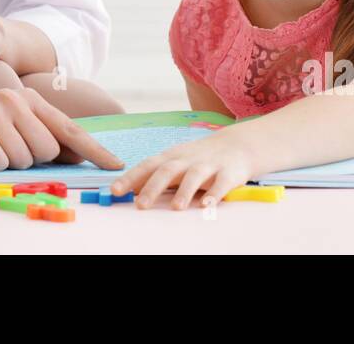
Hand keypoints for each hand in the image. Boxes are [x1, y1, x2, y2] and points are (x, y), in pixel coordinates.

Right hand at [0, 87, 125, 171]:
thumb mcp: (4, 130)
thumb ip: (36, 137)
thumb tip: (74, 155)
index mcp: (26, 99)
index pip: (67, 128)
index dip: (93, 149)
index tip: (117, 165)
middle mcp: (14, 99)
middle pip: (46, 151)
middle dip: (25, 160)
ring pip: (22, 159)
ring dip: (1, 163)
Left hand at [109, 124, 259, 209]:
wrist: (238, 145)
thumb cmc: (199, 157)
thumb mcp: (175, 161)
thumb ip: (154, 175)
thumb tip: (127, 189)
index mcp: (172, 157)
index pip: (147, 166)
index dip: (131, 177)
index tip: (115, 191)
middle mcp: (187, 159)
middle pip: (168, 171)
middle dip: (153, 187)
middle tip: (141, 205)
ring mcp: (209, 165)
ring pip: (194, 177)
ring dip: (185, 192)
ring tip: (175, 208)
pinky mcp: (229, 173)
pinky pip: (221, 184)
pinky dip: (214, 194)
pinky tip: (207, 205)